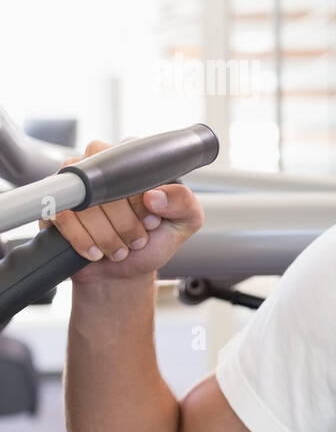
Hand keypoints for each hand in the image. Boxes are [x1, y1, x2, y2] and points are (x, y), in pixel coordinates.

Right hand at [39, 139, 204, 284]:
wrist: (122, 271)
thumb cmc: (153, 240)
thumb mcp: (184, 222)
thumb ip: (183, 203)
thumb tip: (153, 195)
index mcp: (134, 160)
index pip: (133, 170)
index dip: (142, 202)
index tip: (151, 222)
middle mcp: (101, 164)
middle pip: (106, 186)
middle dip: (125, 223)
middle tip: (137, 240)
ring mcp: (74, 182)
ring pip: (84, 203)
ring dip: (106, 235)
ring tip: (120, 249)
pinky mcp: (54, 203)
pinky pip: (62, 216)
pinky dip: (83, 240)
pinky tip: (97, 252)